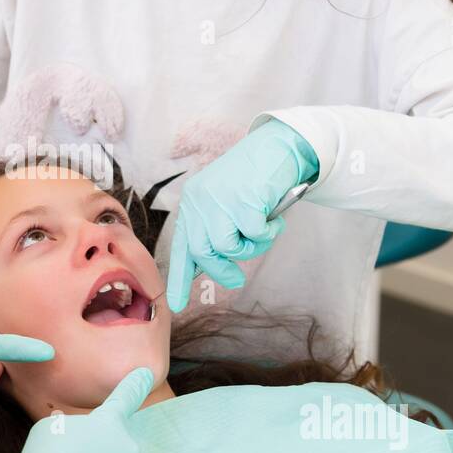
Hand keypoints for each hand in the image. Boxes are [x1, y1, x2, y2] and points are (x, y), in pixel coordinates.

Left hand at [166, 118, 318, 307]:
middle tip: (237, 279)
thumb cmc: (253, 178)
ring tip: (261, 234)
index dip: (178, 278)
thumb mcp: (223, 201)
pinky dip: (267, 234)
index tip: (175, 304)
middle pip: (202, 252)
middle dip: (221, 271)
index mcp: (193, 203)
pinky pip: (254, 235)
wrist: (276, 147)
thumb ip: (215, 227)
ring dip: (249, 249)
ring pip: (225, 247)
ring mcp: (221, 200)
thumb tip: (212, 263)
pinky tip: (273, 220)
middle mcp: (200, 201)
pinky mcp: (244, 200)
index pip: (181, 246)